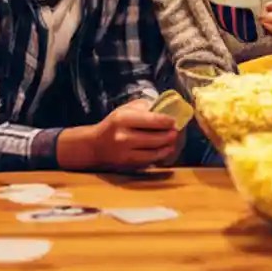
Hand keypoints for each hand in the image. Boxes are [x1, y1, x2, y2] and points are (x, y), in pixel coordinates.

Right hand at [58, 99, 179, 171]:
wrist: (94, 146)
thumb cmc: (113, 125)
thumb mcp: (124, 109)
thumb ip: (143, 106)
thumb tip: (164, 108)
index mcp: (123, 118)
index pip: (151, 120)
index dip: (167, 121)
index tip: (174, 120)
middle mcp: (124, 136)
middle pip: (155, 137)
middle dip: (170, 135)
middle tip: (176, 131)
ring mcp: (126, 152)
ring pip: (155, 151)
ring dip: (168, 146)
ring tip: (173, 141)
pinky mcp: (128, 164)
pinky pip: (149, 160)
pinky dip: (160, 155)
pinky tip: (165, 150)